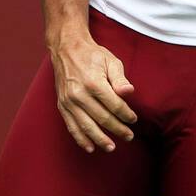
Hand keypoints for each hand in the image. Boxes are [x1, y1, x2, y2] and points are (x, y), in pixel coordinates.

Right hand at [49, 32, 135, 152]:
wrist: (66, 48)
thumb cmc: (92, 54)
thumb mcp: (110, 61)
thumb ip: (120, 79)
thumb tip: (129, 92)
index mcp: (93, 82)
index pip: (114, 105)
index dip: (126, 114)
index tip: (133, 119)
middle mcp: (79, 94)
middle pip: (103, 118)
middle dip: (118, 129)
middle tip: (129, 136)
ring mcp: (69, 101)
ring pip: (87, 126)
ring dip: (100, 139)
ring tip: (112, 147)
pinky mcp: (62, 105)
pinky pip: (71, 126)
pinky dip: (80, 139)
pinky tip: (90, 147)